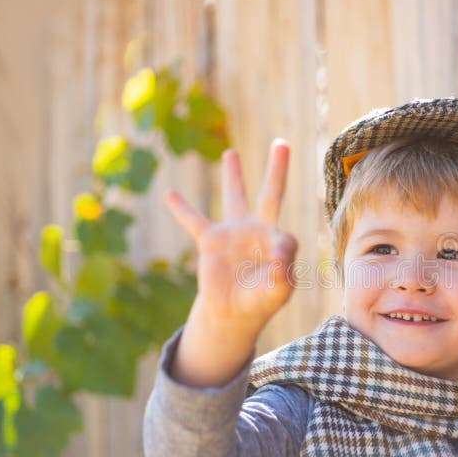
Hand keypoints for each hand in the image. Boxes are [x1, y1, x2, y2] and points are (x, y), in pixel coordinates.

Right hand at [164, 139, 297, 330]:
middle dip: (277, 169)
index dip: (282, 254)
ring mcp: (234, 233)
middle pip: (271, 194)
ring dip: (233, 175)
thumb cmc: (260, 301)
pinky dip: (182, 209)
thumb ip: (283, 275)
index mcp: (279, 243)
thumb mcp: (277, 293)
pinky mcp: (210, 242)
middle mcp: (258, 231)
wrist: (234, 313)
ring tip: (231, 152)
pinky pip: (194, 221)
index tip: (277, 265)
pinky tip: (170, 194)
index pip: (286, 239)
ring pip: (234, 197)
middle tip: (282, 143)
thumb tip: (279, 252)